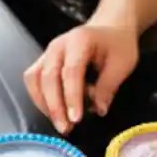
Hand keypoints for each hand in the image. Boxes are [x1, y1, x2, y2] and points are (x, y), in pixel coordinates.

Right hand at [23, 19, 138, 133]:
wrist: (110, 28)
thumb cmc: (118, 44)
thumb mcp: (123, 63)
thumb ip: (109, 86)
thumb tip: (98, 110)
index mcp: (79, 41)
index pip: (71, 71)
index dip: (72, 96)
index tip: (76, 119)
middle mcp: (58, 45)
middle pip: (48, 77)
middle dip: (55, 106)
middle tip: (65, 128)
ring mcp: (48, 53)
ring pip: (34, 79)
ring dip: (44, 104)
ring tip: (60, 123)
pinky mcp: (43, 61)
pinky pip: (33, 80)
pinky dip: (40, 98)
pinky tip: (54, 112)